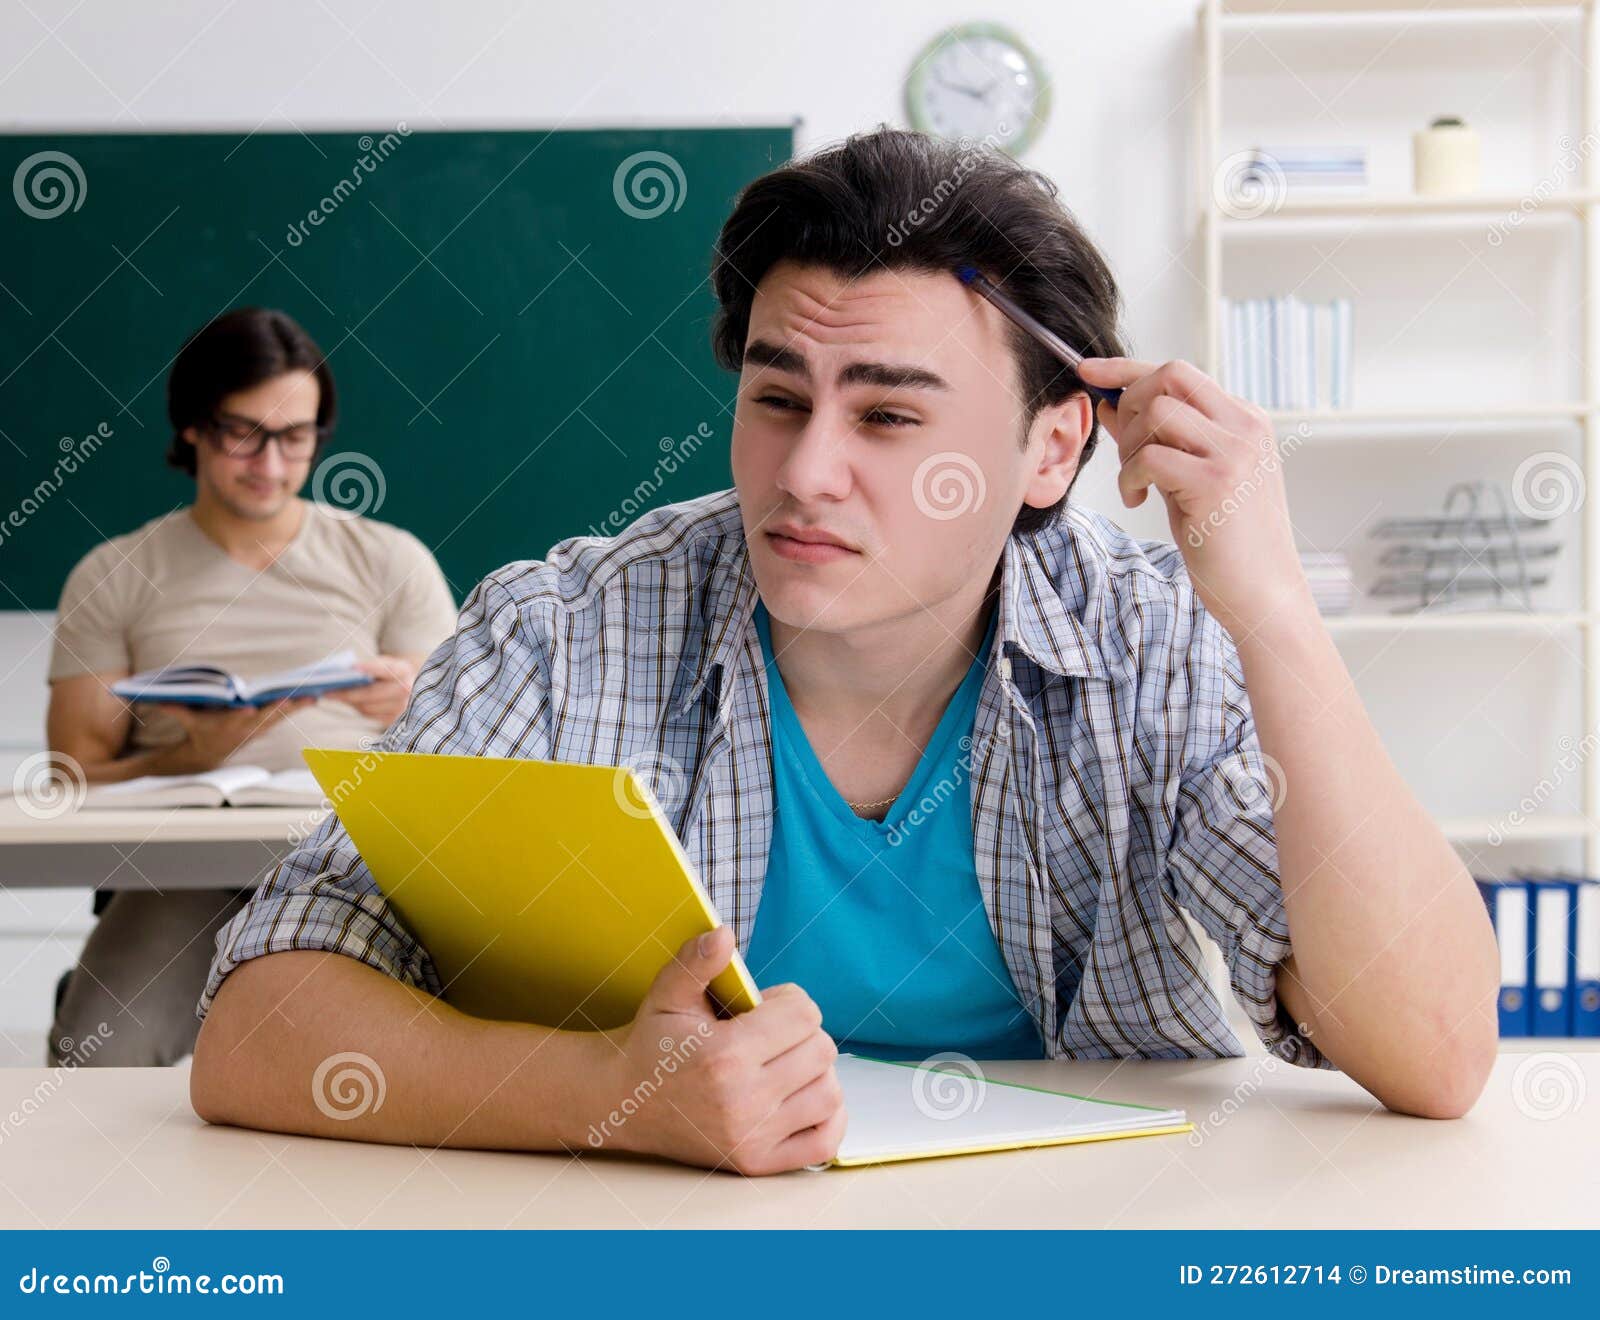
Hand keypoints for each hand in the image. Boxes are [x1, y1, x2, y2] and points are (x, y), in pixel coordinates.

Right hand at [154, 697, 312, 772]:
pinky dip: (297, 708)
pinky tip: (312, 698)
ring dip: (296, 708)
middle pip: (265, 717)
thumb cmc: (199, 730)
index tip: (249, 709)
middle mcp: (246, 728)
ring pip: (280, 717)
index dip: (243, 715)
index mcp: (228, 724)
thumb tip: (155, 698)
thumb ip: (175, 708)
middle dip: (280, 708)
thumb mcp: (187, 720)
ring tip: (314, 696)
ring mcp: (258, 729)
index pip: (236, 719)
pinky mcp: (265, 728)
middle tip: (295, 698)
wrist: (210, 753)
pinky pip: (284, 717)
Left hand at [328, 655, 418, 725]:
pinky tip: (347, 701)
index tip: (352, 668)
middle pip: (371, 694)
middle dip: (347, 693)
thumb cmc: (390, 671)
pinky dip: (357, 707)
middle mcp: (406, 690)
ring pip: (367, 707)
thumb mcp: (385, 662)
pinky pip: (369, 715)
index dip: (369, 668)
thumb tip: (346, 673)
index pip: (385, 669)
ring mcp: (401, 707)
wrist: (409, 686)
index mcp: (403, 671)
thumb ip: (370, 666)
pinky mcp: (394, 719)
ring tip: (333, 695)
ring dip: (349, 701)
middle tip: (327, 691)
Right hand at [596, 927, 845, 1174]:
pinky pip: (825, 1140)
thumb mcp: (667, 993)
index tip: (768, 1007)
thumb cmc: (653, 1043)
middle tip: (774, 1034)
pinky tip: (806, 1095)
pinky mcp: (757, 1162)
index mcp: (725, 1055)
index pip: (804, 1014)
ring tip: (787, 1062)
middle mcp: (742, 1101)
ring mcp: (752, 1137)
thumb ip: (696, 960)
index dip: (791, 1001)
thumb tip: (725, 934)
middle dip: (803, 1033)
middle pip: (821, 1050)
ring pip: (829, 1092)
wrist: (624, 1102)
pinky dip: (829, 1115)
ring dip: (817, 1071)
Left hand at [1077, 356, 1315, 639]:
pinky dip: (1131, 475)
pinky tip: (1138, 500)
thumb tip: (1110, 406)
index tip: (1089, 369)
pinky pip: (1151, 455)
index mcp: (1244, 420)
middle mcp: (1245, 426)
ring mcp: (1234, 451)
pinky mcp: (1216, 482)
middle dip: (1130, 402)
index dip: (1127, 367)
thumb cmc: (1226, 542)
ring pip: (1158, 411)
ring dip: (1130, 445)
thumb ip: (1155, 439)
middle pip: (1170, 375)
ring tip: (1137, 482)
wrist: (1263, 594)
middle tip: (1126, 448)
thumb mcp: (1187, 479)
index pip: (1180, 373)